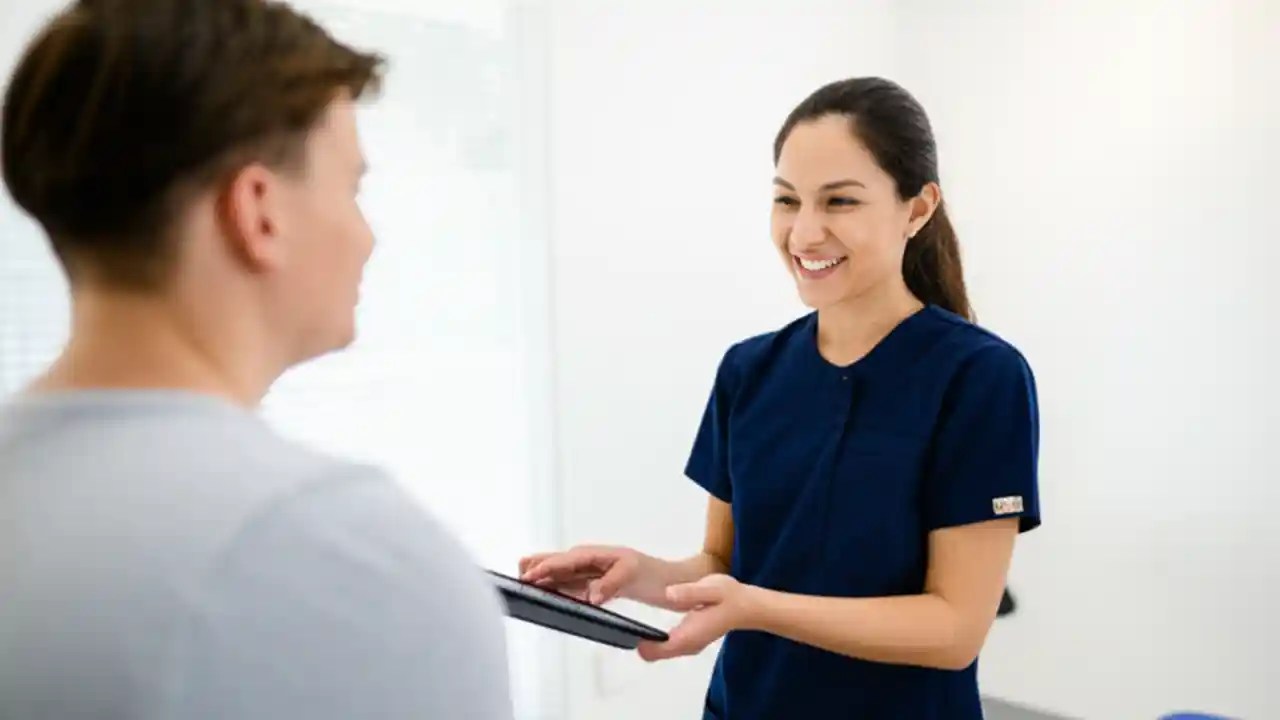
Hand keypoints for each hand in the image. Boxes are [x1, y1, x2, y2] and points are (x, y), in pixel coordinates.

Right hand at [519, 545, 660, 605]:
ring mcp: (589, 573)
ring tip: (523, 585)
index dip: (545, 567)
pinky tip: (547, 596)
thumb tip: (591, 596)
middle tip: (516, 578)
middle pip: (555, 563)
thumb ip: (610, 583)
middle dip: (535, 568)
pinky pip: (568, 586)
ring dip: (542, 578)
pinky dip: (555, 589)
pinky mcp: (593, 586)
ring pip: (559, 574)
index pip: (564, 560)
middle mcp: (588, 561)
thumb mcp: (632, 574)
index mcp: (594, 554)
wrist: (666, 581)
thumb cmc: (651, 573)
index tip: (529, 576)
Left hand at [637, 574, 756, 661]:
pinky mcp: (689, 642)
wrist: (746, 607)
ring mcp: (688, 647)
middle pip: (652, 654)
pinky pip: (665, 647)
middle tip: (624, 620)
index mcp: (688, 635)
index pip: (655, 649)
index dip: (638, 639)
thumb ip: (690, 592)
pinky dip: (654, 640)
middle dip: (637, 640)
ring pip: (658, 652)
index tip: (627, 623)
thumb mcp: (711, 587)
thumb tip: (669, 594)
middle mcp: (686, 646)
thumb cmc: (729, 596)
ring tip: (633, 620)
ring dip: (645, 641)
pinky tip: (650, 623)